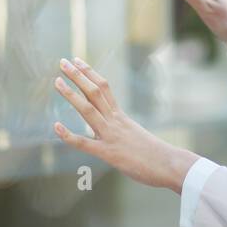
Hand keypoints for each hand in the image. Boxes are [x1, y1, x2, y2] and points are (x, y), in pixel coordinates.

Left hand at [51, 56, 195, 192]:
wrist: (170, 165)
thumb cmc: (157, 155)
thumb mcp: (137, 137)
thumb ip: (123, 131)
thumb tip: (116, 132)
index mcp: (121, 117)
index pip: (104, 88)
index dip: (89, 73)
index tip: (77, 61)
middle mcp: (115, 121)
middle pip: (94, 92)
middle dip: (78, 76)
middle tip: (63, 62)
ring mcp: (111, 136)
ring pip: (88, 110)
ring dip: (71, 95)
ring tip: (57, 81)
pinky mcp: (108, 153)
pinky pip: (85, 143)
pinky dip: (69, 135)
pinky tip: (56, 127)